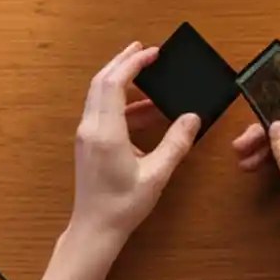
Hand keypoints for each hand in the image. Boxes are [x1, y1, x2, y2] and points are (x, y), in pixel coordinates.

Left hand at [72, 42, 200, 245]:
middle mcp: (90, 128)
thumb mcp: (157, 174)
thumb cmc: (123, 206)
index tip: (152, 53)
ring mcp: (87, 135)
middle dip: (123, 62)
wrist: (95, 229)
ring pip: (100, 96)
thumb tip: (192, 118)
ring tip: (149, 78)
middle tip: (144, 50)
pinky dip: (123, 105)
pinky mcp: (89, 143)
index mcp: (105, 132)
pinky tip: (146, 112)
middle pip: (102, 82)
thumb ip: (176, 143)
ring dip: (122, 82)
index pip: (115, 83)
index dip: (133, 63)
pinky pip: (104, 112)